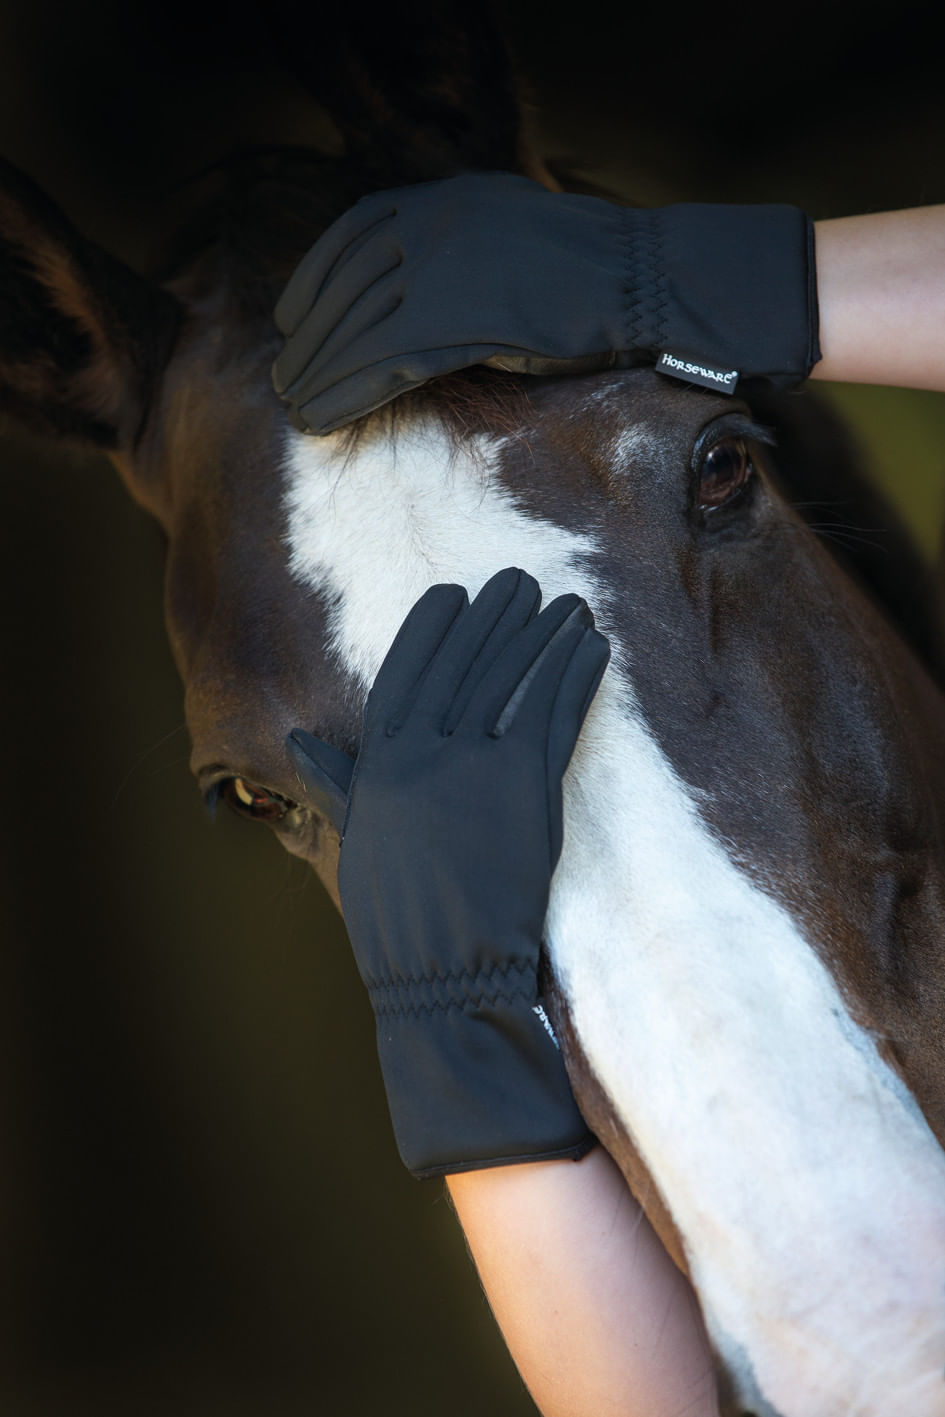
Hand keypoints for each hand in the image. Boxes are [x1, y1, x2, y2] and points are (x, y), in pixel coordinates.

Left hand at [272, 171, 819, 432]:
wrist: (645, 282)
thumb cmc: (588, 271)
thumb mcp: (510, 230)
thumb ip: (458, 244)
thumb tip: (415, 280)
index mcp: (447, 197)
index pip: (354, 232)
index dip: (313, 278)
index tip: (289, 316)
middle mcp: (437, 223)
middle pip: (348, 285)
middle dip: (307, 336)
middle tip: (283, 375)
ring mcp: (447, 270)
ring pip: (358, 328)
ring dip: (318, 372)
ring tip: (295, 407)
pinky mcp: (463, 321)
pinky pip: (384, 363)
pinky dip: (346, 393)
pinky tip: (323, 416)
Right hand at [287, 567, 609, 1176]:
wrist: (444, 978)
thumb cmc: (398, 918)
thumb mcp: (358, 840)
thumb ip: (341, 781)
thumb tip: (302, 739)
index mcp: (378, 764)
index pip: (404, 674)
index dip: (433, 631)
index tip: (453, 594)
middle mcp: (421, 755)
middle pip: (464, 666)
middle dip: (495, 617)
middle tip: (522, 579)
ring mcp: (472, 767)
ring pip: (512, 681)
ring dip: (543, 636)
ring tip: (569, 601)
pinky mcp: (524, 787)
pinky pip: (553, 714)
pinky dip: (575, 676)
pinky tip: (593, 648)